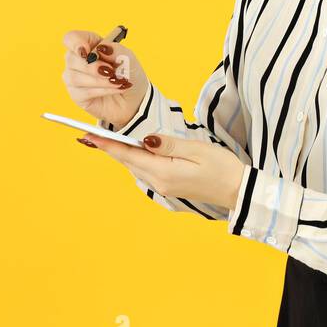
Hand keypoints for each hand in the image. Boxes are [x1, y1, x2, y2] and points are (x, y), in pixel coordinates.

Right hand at [61, 29, 148, 129]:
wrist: (135, 97)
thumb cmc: (129, 73)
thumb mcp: (128, 58)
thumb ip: (115, 50)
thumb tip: (100, 48)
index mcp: (89, 44)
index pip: (71, 38)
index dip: (76, 43)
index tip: (88, 52)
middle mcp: (78, 60)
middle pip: (71, 59)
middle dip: (92, 67)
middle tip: (111, 71)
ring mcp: (75, 78)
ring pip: (75, 77)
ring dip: (100, 80)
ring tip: (118, 81)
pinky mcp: (77, 95)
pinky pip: (83, 92)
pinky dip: (103, 90)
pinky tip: (115, 89)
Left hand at [78, 131, 246, 211]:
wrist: (238, 191)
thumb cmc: (222, 167)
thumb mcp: (196, 150)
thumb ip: (168, 144)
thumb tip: (144, 139)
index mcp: (163, 172)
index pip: (128, 155)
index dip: (107, 144)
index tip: (88, 136)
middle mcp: (159, 182)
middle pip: (128, 161)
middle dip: (109, 148)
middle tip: (89, 135)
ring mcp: (164, 187)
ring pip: (135, 167)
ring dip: (121, 154)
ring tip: (104, 141)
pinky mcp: (169, 186)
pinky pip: (145, 171)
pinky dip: (134, 160)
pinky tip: (132, 152)